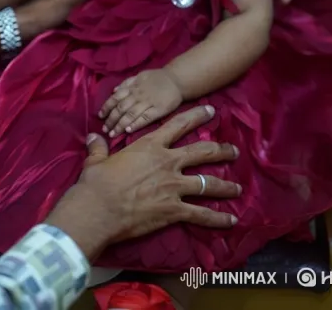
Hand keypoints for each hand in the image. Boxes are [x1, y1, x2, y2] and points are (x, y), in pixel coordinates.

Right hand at [48, 105, 240, 259]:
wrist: (98, 209)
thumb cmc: (96, 183)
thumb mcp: (97, 160)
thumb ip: (99, 146)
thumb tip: (93, 136)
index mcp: (151, 146)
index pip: (179, 124)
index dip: (197, 116)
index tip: (211, 110)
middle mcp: (168, 162)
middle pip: (203, 151)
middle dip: (221, 150)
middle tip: (234, 150)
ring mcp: (173, 186)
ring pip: (207, 182)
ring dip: (225, 185)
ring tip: (238, 187)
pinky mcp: (173, 210)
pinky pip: (201, 214)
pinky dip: (217, 218)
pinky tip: (231, 219)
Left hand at [99, 69, 182, 136]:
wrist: (177, 79)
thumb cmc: (157, 78)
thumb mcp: (140, 75)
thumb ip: (127, 83)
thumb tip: (113, 91)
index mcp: (133, 87)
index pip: (116, 98)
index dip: (107, 107)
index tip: (100, 116)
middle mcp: (138, 95)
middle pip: (121, 108)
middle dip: (111, 119)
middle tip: (104, 129)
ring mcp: (148, 103)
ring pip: (130, 115)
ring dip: (120, 125)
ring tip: (112, 134)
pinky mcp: (158, 110)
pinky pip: (145, 118)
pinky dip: (136, 124)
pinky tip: (128, 131)